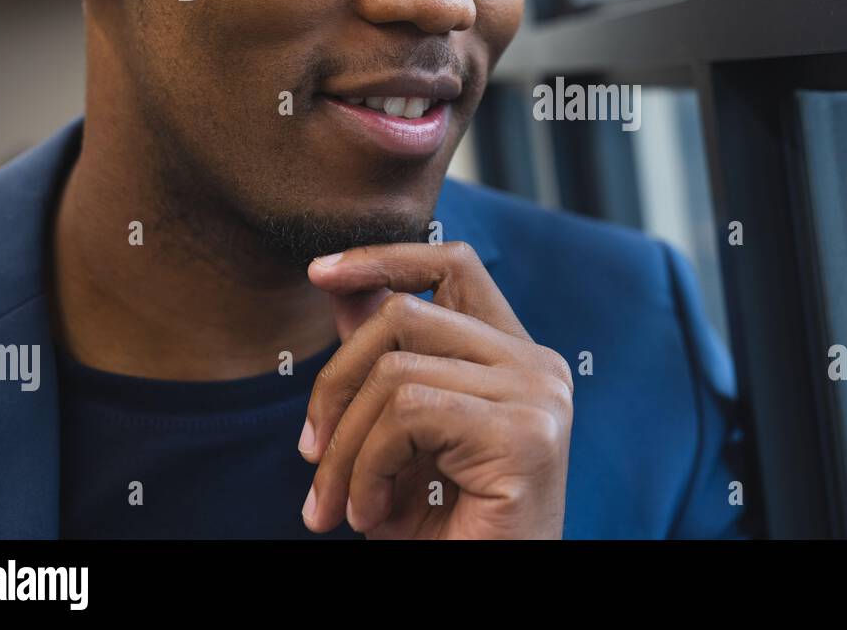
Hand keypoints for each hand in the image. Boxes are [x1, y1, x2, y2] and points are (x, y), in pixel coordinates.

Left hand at [299, 242, 572, 538]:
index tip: (319, 272)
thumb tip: (338, 285)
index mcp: (514, 358)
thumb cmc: (448, 527)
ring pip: (395, 372)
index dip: (386, 256)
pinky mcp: (524, 433)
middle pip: (406, 314)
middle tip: (309, 454)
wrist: (492, 590)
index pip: (455, 265)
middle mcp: (537, 365)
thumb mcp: (398, 436)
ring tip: (342, 504)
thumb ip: (382, 362)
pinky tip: (371, 514)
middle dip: (334, 382)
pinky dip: (367, 467)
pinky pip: (407, 413)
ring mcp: (537, 394)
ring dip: (345, 448)